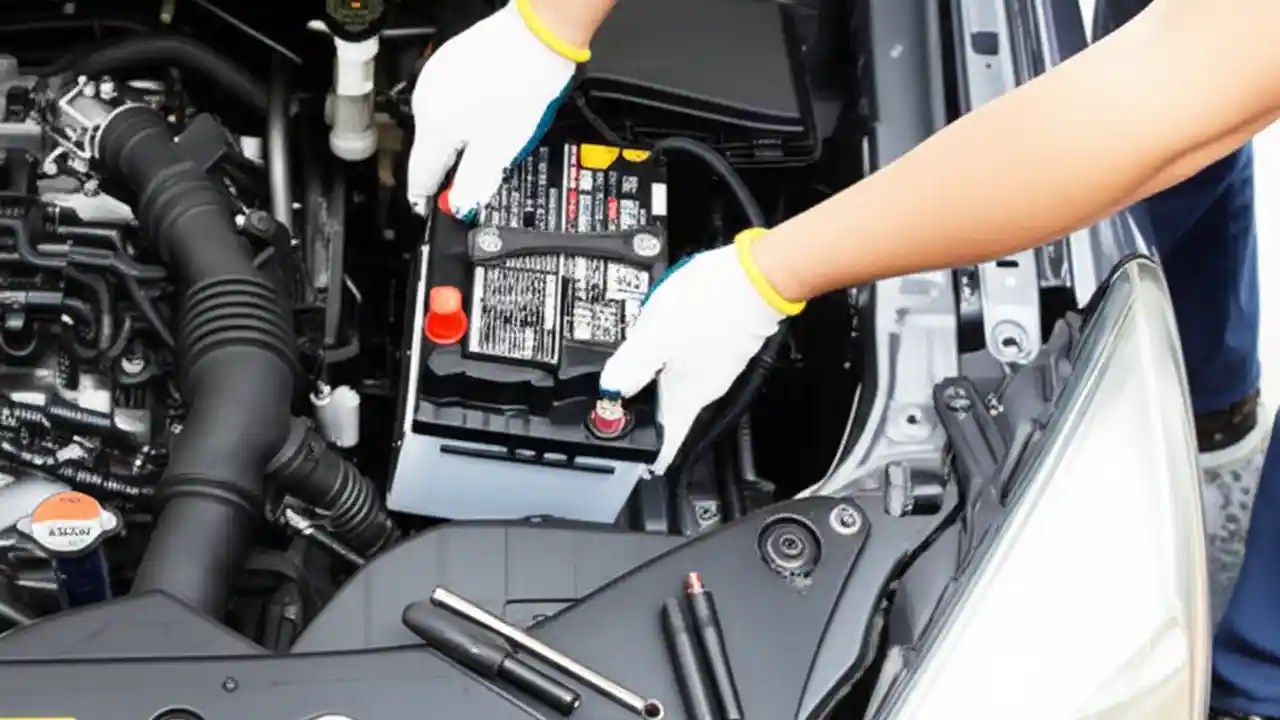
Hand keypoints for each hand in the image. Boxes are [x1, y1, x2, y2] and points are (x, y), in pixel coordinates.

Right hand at [405, 1, 580, 218]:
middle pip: (434, 148)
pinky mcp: (450, 61)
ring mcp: (436, 76)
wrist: (538, 34)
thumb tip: (461, 205)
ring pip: (445, 122)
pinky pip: (453, 99)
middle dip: (455, 164)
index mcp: (434, 126)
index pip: (420, 176)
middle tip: (480, 172)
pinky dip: (469, 111)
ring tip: (497, 132)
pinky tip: (495, 106)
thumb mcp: (501, 149)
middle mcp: (426, 100)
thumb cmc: (523, 83)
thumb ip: (475, 182)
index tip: (431, 209)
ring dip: (464, 136)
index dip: (427, 198)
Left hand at [601, 232, 803, 472]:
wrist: (755, 276)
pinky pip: (690, 359)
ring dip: (656, 377)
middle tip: (621, 406)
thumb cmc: (712, 306)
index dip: (648, 455)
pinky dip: (673, 354)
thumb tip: (610, 388)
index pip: (666, 442)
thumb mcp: (655, 335)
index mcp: (685, 396)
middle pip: (669, 410)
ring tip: (637, 363)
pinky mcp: (723, 345)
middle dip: (645, 409)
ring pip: (678, 382)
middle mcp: (704, 388)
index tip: (636, 465)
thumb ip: (630, 365)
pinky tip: (664, 334)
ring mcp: (716, 367)